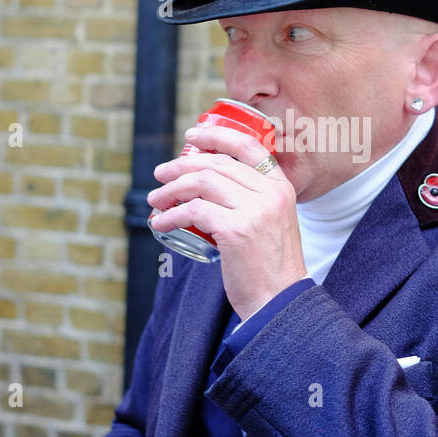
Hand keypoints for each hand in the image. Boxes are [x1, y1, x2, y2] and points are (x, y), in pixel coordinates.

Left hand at [147, 122, 308, 321]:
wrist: (280, 301)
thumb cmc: (270, 267)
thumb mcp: (272, 223)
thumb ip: (253, 202)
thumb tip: (209, 187)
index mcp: (282, 187)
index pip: (248, 146)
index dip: (216, 135)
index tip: (190, 137)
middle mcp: (271, 194)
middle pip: (217, 163)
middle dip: (182, 165)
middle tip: (161, 173)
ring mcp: (254, 211)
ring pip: (202, 183)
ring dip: (171, 189)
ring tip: (155, 199)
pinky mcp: (236, 230)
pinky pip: (193, 211)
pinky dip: (170, 215)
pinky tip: (160, 223)